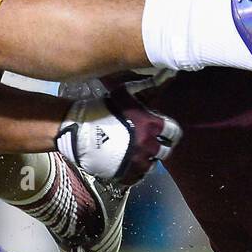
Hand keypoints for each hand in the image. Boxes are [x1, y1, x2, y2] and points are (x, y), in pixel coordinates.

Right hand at [56, 87, 180, 185]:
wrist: (77, 128)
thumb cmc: (103, 108)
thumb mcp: (125, 94)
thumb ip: (148, 87)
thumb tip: (168, 74)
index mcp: (151, 126)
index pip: (174, 132)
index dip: (169, 131)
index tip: (162, 131)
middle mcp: (148, 146)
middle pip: (165, 151)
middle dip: (158, 145)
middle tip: (148, 141)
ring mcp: (136, 163)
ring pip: (152, 164)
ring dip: (146, 158)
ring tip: (135, 152)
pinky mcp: (125, 175)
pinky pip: (138, 177)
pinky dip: (135, 170)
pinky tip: (126, 161)